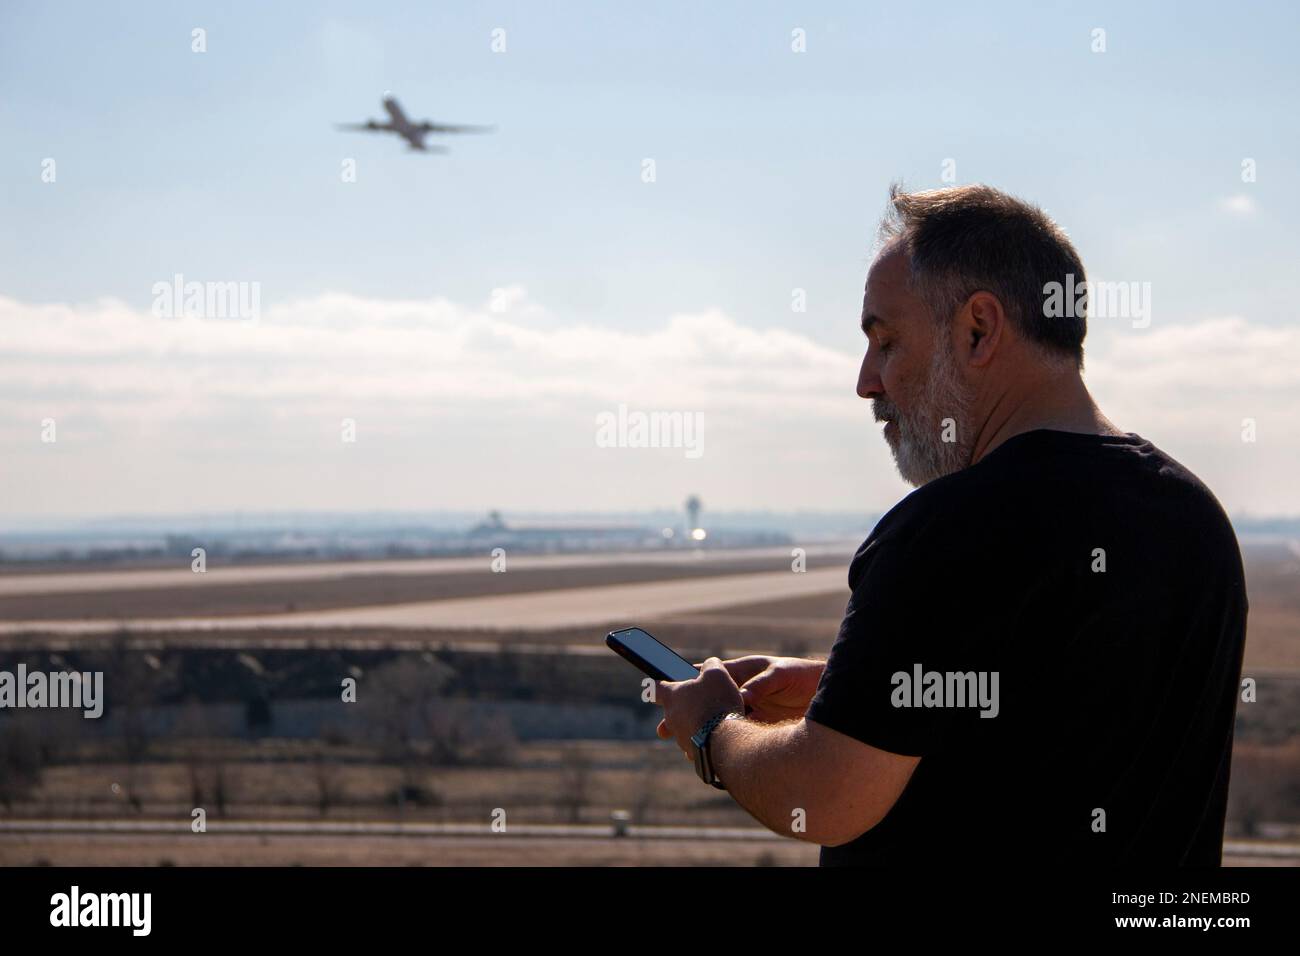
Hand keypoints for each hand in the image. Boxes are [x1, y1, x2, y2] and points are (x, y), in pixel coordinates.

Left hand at [653, 658, 744, 758]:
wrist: (725, 738)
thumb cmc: (717, 702)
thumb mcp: (717, 673)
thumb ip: (710, 665)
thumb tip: (709, 666)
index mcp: (672, 696)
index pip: (656, 689)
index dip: (658, 685)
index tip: (656, 685)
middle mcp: (671, 718)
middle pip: (671, 711)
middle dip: (683, 707)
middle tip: (698, 704)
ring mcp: (681, 737)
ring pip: (684, 728)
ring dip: (694, 724)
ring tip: (713, 721)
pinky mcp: (693, 752)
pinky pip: (696, 743)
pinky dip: (704, 739)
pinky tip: (717, 736)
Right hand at [655, 655, 824, 737]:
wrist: (828, 694)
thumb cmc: (804, 676)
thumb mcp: (783, 674)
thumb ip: (762, 684)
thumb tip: (744, 696)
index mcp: (745, 673)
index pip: (712, 677)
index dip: (690, 683)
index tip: (670, 689)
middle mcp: (743, 693)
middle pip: (708, 704)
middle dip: (686, 715)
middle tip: (663, 729)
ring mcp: (749, 712)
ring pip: (718, 723)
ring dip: (700, 733)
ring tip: (680, 748)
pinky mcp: (759, 728)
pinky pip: (735, 737)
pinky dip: (722, 744)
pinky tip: (710, 756)